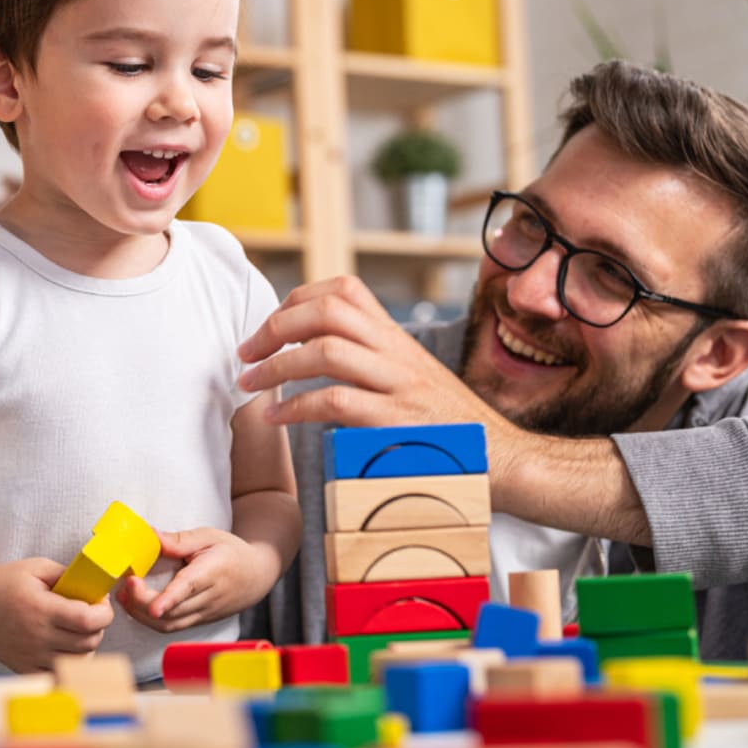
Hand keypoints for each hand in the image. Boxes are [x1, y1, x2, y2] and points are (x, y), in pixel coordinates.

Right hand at [0, 558, 114, 672]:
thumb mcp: (38, 568)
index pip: (87, 620)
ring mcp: (29, 657)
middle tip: (90, 614)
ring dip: (87, 646)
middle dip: (98, 627)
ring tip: (78, 631)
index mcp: (40, 609)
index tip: (100, 603)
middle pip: (88, 642)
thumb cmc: (4, 583)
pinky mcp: (24, 669)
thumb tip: (96, 586)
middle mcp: (36, 637)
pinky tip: (66, 648)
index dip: (103, 613)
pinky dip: (70, 665)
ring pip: (78, 663)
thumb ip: (69, 575)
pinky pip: (59, 676)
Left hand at [116, 529, 269, 633]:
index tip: (153, 607)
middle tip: (127, 584)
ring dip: (142, 614)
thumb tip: (150, 535)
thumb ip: (180, 540)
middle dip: (143, 603)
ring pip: (170, 625)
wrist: (257, 575)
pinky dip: (150, 619)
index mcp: (213, 572)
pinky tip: (137, 604)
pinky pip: (172, 627)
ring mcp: (205, 614)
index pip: (189, 588)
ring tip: (124, 595)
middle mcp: (209, 598)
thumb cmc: (232, 552)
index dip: (169, 599)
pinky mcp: (199, 622)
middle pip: (173, 612)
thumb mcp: (210, 536)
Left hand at [237, 275, 493, 427]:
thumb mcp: (413, 378)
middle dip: (276, 327)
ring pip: (327, 350)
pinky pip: (336, 401)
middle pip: (328, 310)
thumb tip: (318, 354)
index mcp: (398, 339)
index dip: (296, 299)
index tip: (269, 326)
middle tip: (246, 352)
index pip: (344, 289)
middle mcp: (398, 352)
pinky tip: (278, 417)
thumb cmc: (449, 425)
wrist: (501, 459)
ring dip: (277, 366)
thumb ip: (373, 361)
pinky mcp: (396, 421)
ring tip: (250, 384)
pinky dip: (296, 407)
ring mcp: (399, 384)